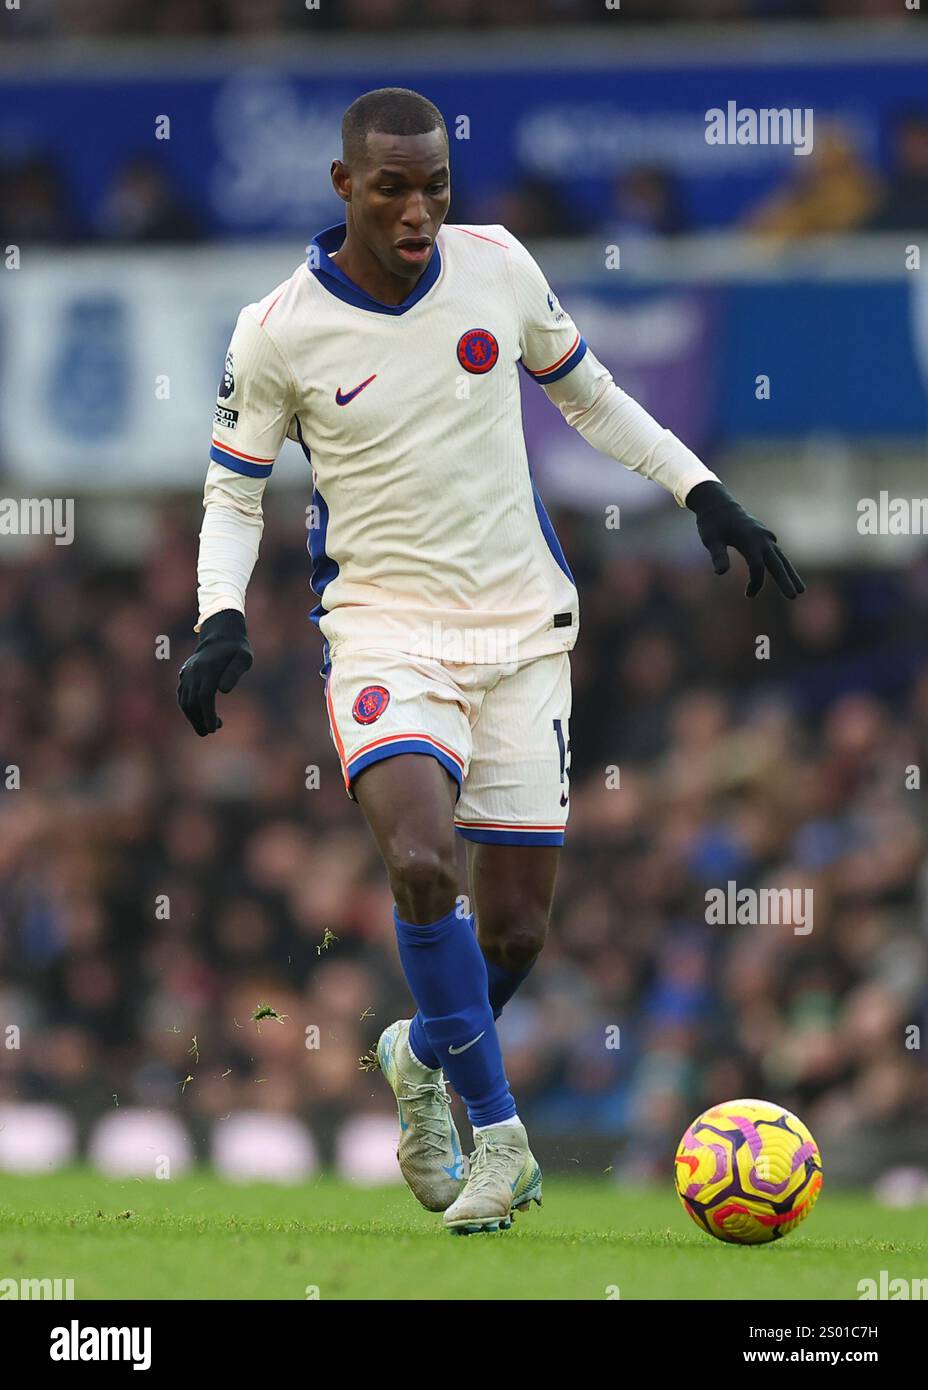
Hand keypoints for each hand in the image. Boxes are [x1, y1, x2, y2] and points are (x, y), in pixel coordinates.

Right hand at [177, 609, 252, 735]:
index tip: (214, 728)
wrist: (221, 635)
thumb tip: (223, 690)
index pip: (204, 696)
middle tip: (212, 731)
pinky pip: (181, 695)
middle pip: (192, 702)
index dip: (207, 714)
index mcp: (208, 669)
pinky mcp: (184, 675)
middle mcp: (194, 672)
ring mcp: (187, 674)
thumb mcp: (244, 657)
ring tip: (209, 727)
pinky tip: (199, 716)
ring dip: (193, 717)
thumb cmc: (237, 648)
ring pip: (184, 701)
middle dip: (199, 720)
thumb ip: (235, 672)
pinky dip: (188, 709)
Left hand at [686, 481, 804, 599]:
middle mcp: (761, 539)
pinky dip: (782, 564)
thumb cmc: (712, 524)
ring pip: (781, 558)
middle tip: (795, 597)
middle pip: (777, 563)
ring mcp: (765, 537)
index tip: (748, 595)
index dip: (755, 582)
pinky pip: (777, 553)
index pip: (757, 566)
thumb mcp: (711, 540)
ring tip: (800, 590)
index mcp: (749, 540)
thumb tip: (720, 573)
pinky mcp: (765, 536)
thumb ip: (717, 555)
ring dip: (790, 574)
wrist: (718, 505)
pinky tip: (787, 572)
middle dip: (785, 580)